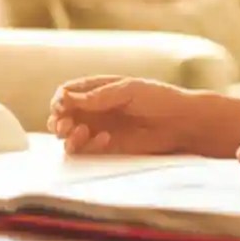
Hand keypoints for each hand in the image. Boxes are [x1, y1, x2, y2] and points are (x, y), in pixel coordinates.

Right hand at [46, 75, 192, 154]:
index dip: (60, 99)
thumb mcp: (129, 90)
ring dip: (68, 136)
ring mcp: (98, 129)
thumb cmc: (159, 98)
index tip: (61, 105)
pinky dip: (87, 147)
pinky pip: (84, 151)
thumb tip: (66, 97)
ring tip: (82, 132)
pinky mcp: (106, 148)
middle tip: (65, 125)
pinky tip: (105, 139)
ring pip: (68, 135)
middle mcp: (95, 109)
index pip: (67, 92)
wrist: (181, 122)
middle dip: (58, 120)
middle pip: (61, 115)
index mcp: (99, 89)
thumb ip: (99, 96)